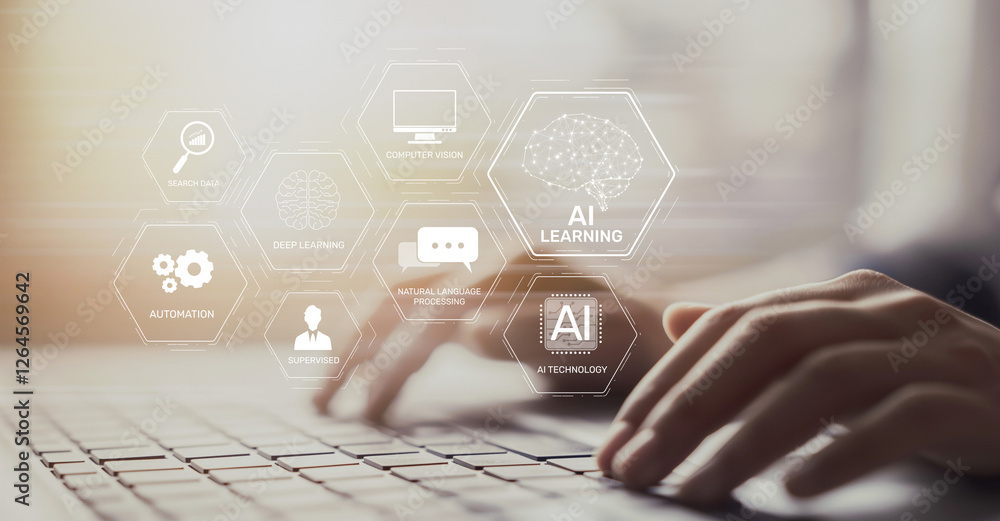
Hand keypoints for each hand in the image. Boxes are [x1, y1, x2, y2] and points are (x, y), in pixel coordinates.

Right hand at [312, 254, 669, 420]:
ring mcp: (482, 271)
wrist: (655, 331)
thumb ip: (540, 332)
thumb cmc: (635, 344)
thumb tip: (468, 330)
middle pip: (399, 298)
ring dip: (356, 345)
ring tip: (324, 394)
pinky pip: (414, 308)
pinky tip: (362, 368)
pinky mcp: (477, 291)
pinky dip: (382, 339)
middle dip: (355, 352)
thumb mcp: (601, 341)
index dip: (393, 366)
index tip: (366, 415)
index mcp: (516, 266)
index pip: (431, 316)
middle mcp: (490, 259)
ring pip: (397, 300)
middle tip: (321, 406)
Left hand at [596, 270, 999, 504]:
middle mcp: (877, 309)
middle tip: (635, 466)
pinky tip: (795, 490)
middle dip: (688, 406)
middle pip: (763, 343)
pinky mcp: (973, 398)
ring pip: (821, 379)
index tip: (620, 438)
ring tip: (697, 488)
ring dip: (747, 438)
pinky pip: (900, 419)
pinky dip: (842, 452)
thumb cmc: (925, 384)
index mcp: (835, 297)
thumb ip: (761, 339)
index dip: (668, 379)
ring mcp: (928, 347)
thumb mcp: (837, 356)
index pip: (732, 325)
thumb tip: (676, 322)